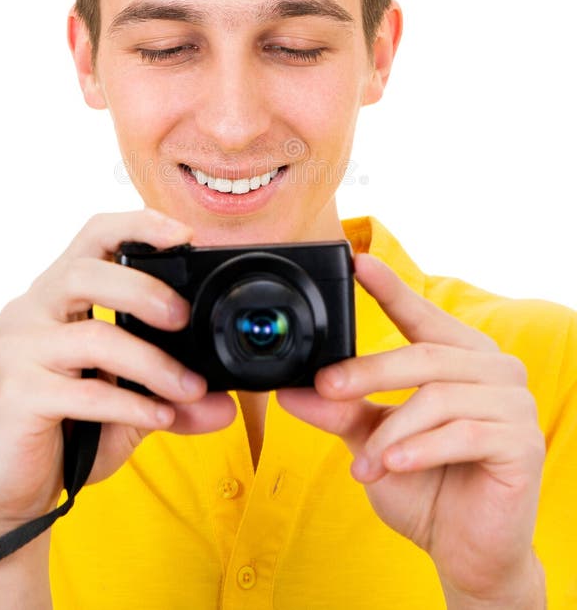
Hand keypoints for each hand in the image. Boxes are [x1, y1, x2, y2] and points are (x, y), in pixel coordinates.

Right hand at [0, 209, 235, 550]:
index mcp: (60, 296)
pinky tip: (160, 416)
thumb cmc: (71, 432)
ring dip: (152, 363)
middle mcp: (32, 310)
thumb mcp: (133, 407)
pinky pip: (84, 391)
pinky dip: (130, 402)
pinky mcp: (16, 393)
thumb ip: (175, 397)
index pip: (94, 236)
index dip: (138, 225)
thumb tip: (227, 405)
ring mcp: (19, 350)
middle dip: (144, 290)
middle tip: (184, 318)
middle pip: (86, 271)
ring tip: (189, 388)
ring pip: (92, 336)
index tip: (185, 234)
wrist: (16, 492)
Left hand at [277, 253, 545, 605]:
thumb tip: (290, 389)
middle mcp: (493, 369)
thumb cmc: (423, 485)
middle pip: (424, 354)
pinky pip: (461, 433)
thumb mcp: (372, 440)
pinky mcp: (523, 442)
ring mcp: (514, 404)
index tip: (357, 262)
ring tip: (364, 463)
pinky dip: (418, 449)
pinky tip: (391, 465)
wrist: (466, 551)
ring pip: (438, 397)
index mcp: (461, 357)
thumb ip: (340, 410)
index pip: (422, 314)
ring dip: (391, 431)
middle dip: (369, 371)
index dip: (390, 288)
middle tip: (327, 387)